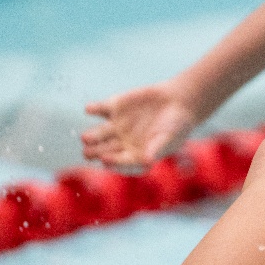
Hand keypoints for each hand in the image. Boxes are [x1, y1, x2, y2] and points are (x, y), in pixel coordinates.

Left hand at [81, 81, 200, 170]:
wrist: (178, 101)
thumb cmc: (177, 125)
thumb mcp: (170, 138)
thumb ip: (157, 148)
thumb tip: (148, 159)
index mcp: (135, 156)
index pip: (121, 162)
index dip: (113, 162)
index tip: (106, 161)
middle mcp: (122, 144)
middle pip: (105, 150)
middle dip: (96, 152)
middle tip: (88, 153)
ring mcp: (116, 126)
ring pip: (99, 133)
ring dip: (92, 135)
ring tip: (86, 137)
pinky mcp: (114, 108)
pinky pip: (100, 109)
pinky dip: (94, 109)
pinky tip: (89, 109)